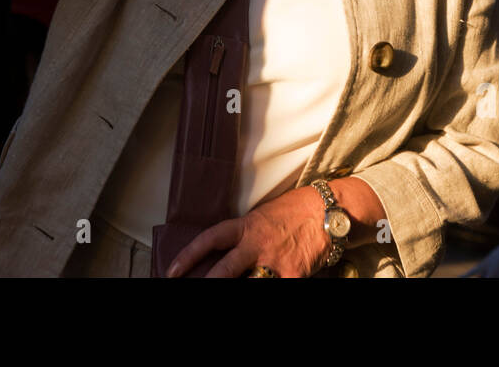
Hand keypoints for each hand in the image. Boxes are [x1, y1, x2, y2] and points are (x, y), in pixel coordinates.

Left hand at [168, 186, 330, 277]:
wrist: (327, 211)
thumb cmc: (292, 212)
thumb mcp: (261, 217)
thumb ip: (243, 235)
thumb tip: (224, 252)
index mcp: (246, 227)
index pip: (210, 239)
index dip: (188, 256)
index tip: (171, 271)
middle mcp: (257, 245)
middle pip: (225, 271)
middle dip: (208, 283)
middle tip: (192, 288)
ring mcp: (276, 262)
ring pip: (251, 284)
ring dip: (245, 283)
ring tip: (244, 280)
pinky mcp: (294, 275)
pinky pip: (276, 287)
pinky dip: (272, 284)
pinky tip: (272, 280)